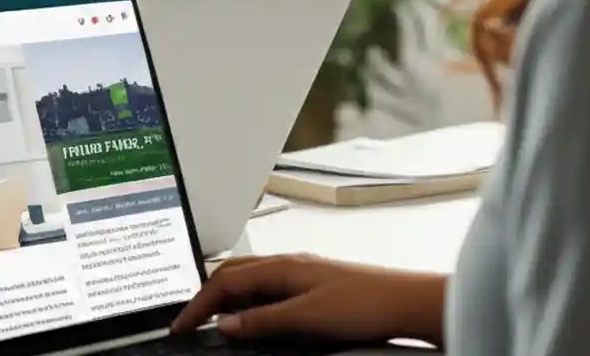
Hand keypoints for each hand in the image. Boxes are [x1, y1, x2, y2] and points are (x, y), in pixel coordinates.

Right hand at [170, 254, 445, 345]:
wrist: (408, 302)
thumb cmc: (366, 304)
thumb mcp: (306, 318)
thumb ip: (263, 320)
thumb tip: (226, 324)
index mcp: (281, 266)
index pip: (224, 281)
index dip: (198, 304)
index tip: (181, 324)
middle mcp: (288, 264)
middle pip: (232, 273)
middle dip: (206, 295)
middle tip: (190, 320)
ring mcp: (301, 273)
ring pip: (249, 280)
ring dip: (227, 298)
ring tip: (215, 320)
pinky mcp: (313, 285)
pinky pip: (267, 288)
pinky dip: (249, 302)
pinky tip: (254, 317)